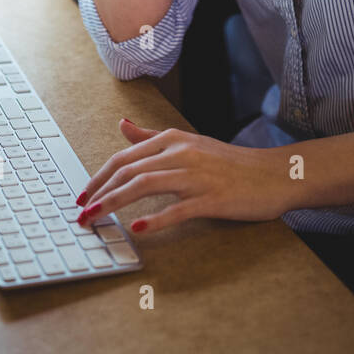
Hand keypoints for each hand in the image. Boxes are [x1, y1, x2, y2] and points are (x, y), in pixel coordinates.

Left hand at [74, 118, 292, 233]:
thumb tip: (121, 125)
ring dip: (114, 204)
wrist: (273, 174)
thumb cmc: (229, 163)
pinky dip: (157, 219)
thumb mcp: (188, 143)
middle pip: (129, 171)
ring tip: (95, 220)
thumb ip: (151, 137)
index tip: (81, 196)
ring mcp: (196, 176)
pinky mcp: (212, 198)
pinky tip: (139, 228)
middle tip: (80, 214)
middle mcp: (180, 153)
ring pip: (146, 185)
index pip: (124, 157)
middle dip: (99, 193)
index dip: (98, 178)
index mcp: (172, 140)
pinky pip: (179, 208)